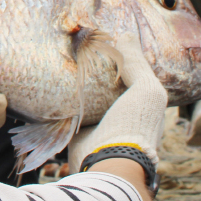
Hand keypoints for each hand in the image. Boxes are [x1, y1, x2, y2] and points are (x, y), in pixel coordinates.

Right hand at [68, 32, 166, 169]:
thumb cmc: (134, 127)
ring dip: (78, 78)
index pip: (133, 73)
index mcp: (142, 104)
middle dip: (97, 64)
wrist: (108, 166)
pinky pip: (68, 105)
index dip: (124, 56)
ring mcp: (98, 121)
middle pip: (107, 81)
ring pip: (87, 92)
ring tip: (65, 51)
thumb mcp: (147, 92)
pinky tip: (53, 74)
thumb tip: (126, 35)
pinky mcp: (76, 128)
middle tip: (82, 40)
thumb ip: (137, 65)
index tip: (108, 35)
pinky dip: (63, 93)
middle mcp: (121, 112)